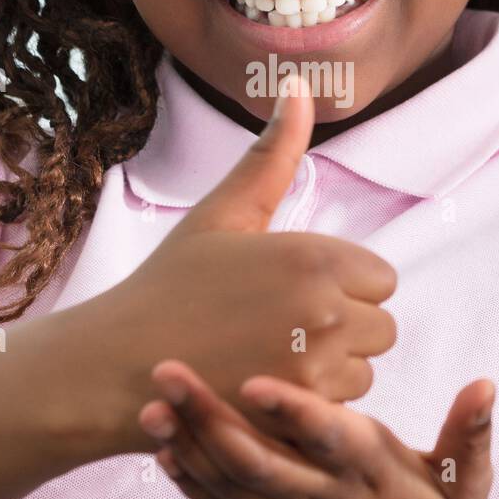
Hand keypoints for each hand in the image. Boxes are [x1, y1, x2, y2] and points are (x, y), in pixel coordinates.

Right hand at [94, 75, 397, 448]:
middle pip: (380, 324)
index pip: (380, 277)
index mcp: (315, 256)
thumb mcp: (223, 211)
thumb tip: (297, 85)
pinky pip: (341, 409)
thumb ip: (273, 153)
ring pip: (365, 368)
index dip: (343, 284)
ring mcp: (315, 368)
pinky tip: (267, 386)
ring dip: (332, 366)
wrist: (117, 364)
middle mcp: (326, 310)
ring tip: (271, 354)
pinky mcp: (298, 413)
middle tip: (281, 324)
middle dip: (344, 326)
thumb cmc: (171, 282)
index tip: (296, 290)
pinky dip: (314, 403)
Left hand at [138, 359, 495, 498]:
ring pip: (230, 486)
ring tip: (151, 404)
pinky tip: (160, 450)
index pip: (329, 437)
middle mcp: (323, 497)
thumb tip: (486, 384)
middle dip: (209, 417)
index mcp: (369, 471)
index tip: (254, 381)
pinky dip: (189, 484)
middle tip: (166, 371)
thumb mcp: (463, 485)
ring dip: (188, 444)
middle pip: (259, 460)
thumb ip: (470, 437)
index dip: (293, 411)